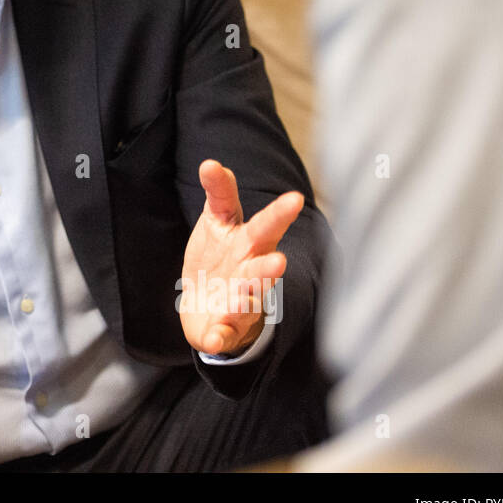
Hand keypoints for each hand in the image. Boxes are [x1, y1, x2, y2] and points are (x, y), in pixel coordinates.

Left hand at [179, 160, 302, 355]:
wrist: (207, 307)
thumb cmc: (220, 257)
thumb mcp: (217, 221)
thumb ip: (219, 194)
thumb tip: (213, 164)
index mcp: (249, 242)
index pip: (264, 224)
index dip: (279, 213)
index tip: (295, 200)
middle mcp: (251, 270)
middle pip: (262, 264)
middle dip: (269, 265)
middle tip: (278, 260)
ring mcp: (241, 299)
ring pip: (250, 298)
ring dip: (251, 298)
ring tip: (254, 304)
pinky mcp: (227, 326)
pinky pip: (225, 331)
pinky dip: (221, 335)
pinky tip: (215, 337)